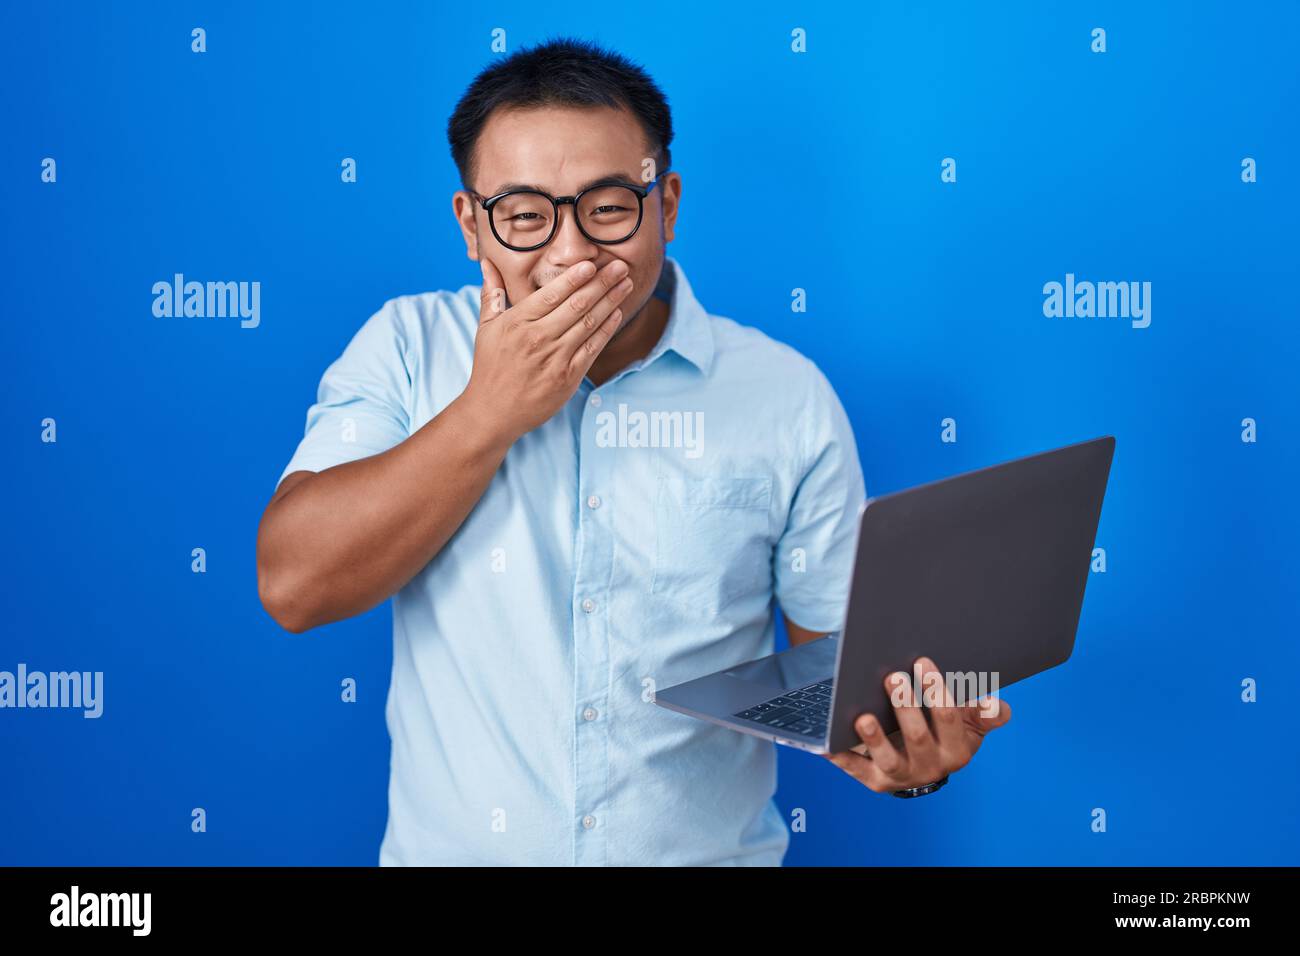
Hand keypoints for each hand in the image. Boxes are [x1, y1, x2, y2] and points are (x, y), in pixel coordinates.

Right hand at [461, 256, 633, 440]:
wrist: (494, 412)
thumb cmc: (490, 368)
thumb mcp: (485, 329)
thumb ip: (492, 294)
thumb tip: (488, 263)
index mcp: (518, 322)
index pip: (552, 294)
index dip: (574, 278)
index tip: (592, 263)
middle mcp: (538, 338)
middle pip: (577, 305)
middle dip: (602, 283)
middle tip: (621, 266)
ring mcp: (555, 358)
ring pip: (589, 323)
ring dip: (611, 301)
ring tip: (626, 284)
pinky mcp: (569, 377)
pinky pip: (593, 347)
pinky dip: (607, 329)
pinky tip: (617, 313)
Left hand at [820, 656, 1012, 792]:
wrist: (924, 766)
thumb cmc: (944, 733)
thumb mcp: (969, 725)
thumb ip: (983, 715)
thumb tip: (999, 707)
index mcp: (957, 750)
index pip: (950, 718)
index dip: (937, 690)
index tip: (922, 661)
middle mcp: (931, 766)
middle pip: (918, 737)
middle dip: (906, 707)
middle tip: (892, 678)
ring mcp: (901, 775)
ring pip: (889, 759)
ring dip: (875, 738)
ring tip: (863, 717)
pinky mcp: (875, 780)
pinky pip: (856, 769)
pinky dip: (841, 757)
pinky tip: (827, 744)